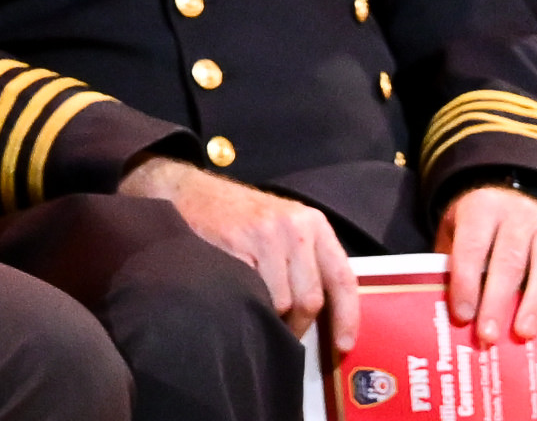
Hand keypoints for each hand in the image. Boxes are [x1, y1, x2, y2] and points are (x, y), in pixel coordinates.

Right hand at [122, 155, 355, 347]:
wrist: (190, 190)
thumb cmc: (241, 216)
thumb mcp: (285, 226)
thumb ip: (308, 260)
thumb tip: (326, 314)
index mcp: (313, 223)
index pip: (342, 278)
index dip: (347, 317)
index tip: (342, 346)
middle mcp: (294, 227)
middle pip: (310, 298)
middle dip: (300, 326)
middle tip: (286, 335)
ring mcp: (264, 235)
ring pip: (282, 302)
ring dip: (272, 319)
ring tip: (260, 317)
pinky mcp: (235, 245)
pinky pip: (252, 294)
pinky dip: (249, 305)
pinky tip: (240, 300)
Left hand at [433, 181, 536, 347]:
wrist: (509, 202)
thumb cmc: (478, 234)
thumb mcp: (455, 236)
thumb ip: (452, 267)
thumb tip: (453, 318)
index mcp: (481, 208)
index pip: (472, 245)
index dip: (466, 281)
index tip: (462, 316)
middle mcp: (517, 214)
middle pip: (509, 258)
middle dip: (498, 300)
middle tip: (489, 335)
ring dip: (536, 300)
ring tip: (524, 333)